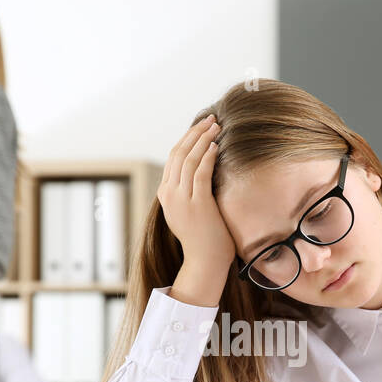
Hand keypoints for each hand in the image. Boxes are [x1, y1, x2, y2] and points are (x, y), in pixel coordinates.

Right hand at [158, 113, 235, 271]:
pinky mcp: (197, 205)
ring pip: (188, 160)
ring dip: (203, 140)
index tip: (201, 127)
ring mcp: (182, 200)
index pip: (173, 158)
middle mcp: (170, 195)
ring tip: (216, 127)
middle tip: (210, 120)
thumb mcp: (189, 211)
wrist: (205, 261)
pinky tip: (216, 146)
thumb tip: (202, 170)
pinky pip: (200, 173)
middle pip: (178, 153)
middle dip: (195, 133)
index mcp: (165, 194)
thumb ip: (190, 192)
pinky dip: (207, 156)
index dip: (187, 138)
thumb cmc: (203, 238)